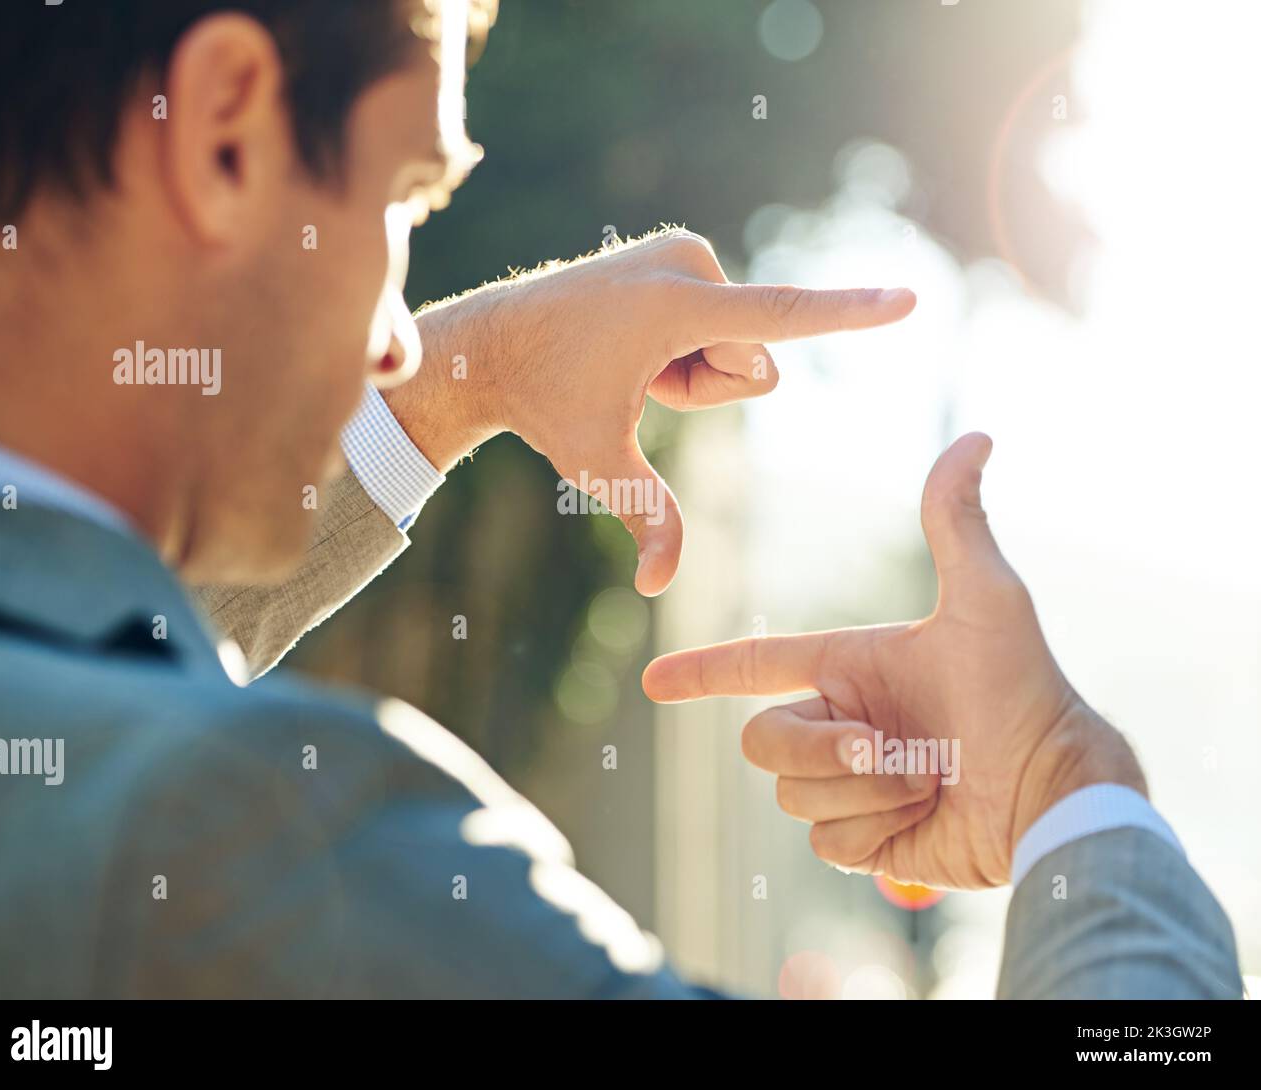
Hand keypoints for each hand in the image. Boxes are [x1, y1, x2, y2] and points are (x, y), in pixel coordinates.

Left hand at [383, 230, 914, 594]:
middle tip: (639, 386)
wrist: (492, 345)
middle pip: (751, 360)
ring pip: (737, 341)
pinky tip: (631, 347)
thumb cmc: (543, 403)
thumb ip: (646, 518)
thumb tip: (658, 588)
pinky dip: (684, 345)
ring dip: (694, 369)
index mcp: (673, 308)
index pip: (782, 318)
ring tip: (632, 365)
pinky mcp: (679, 252)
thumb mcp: (597, 464)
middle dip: (707, 389)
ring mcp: (683, 251)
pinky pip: (719, 317)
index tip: (908, 298)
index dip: (850, 313)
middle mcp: (687, 263)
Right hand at [641, 433, 1145, 887]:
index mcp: (849, 668)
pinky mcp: (865, 839)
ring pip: (792, 796)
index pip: (755, 667)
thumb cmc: (1024, 688)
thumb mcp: (987, 598)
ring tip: (928, 776)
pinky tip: (924, 814)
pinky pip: (824, 841)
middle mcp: (840, 724)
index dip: (701, 672)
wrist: (1051, 790)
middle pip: (762, 743)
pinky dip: (874, 829)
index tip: (654, 684)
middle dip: (823, 748)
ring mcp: (849, 785)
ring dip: (864, 789)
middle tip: (889, 745)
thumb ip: (956, 522)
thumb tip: (975, 436)